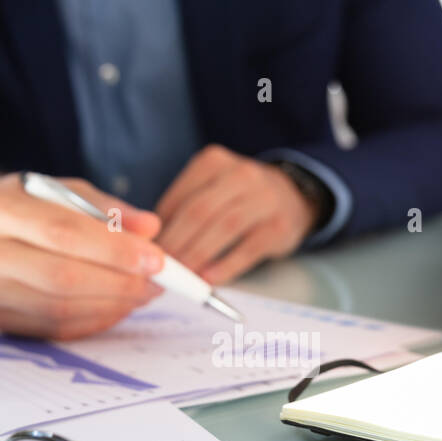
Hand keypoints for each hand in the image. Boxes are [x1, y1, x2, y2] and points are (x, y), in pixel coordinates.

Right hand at [0, 173, 164, 339]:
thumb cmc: (35, 206)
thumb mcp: (67, 191)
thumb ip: (108, 209)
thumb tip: (150, 229)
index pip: (61, 232)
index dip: (114, 249)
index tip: (157, 259)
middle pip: (61, 276)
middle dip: (119, 282)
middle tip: (158, 283)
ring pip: (61, 308)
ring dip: (113, 305)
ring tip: (145, 293)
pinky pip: (56, 328)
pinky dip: (96, 319)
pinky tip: (120, 307)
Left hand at [154, 145, 318, 284]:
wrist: (294, 196)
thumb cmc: (239, 198)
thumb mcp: (212, 189)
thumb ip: (184, 209)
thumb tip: (152, 244)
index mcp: (214, 161)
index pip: (179, 197)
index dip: (160, 228)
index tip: (147, 252)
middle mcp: (240, 174)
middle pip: (199, 211)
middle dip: (176, 243)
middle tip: (160, 268)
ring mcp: (264, 199)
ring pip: (223, 228)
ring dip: (198, 255)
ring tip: (182, 276)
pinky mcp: (279, 226)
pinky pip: (248, 249)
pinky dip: (226, 266)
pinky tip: (209, 278)